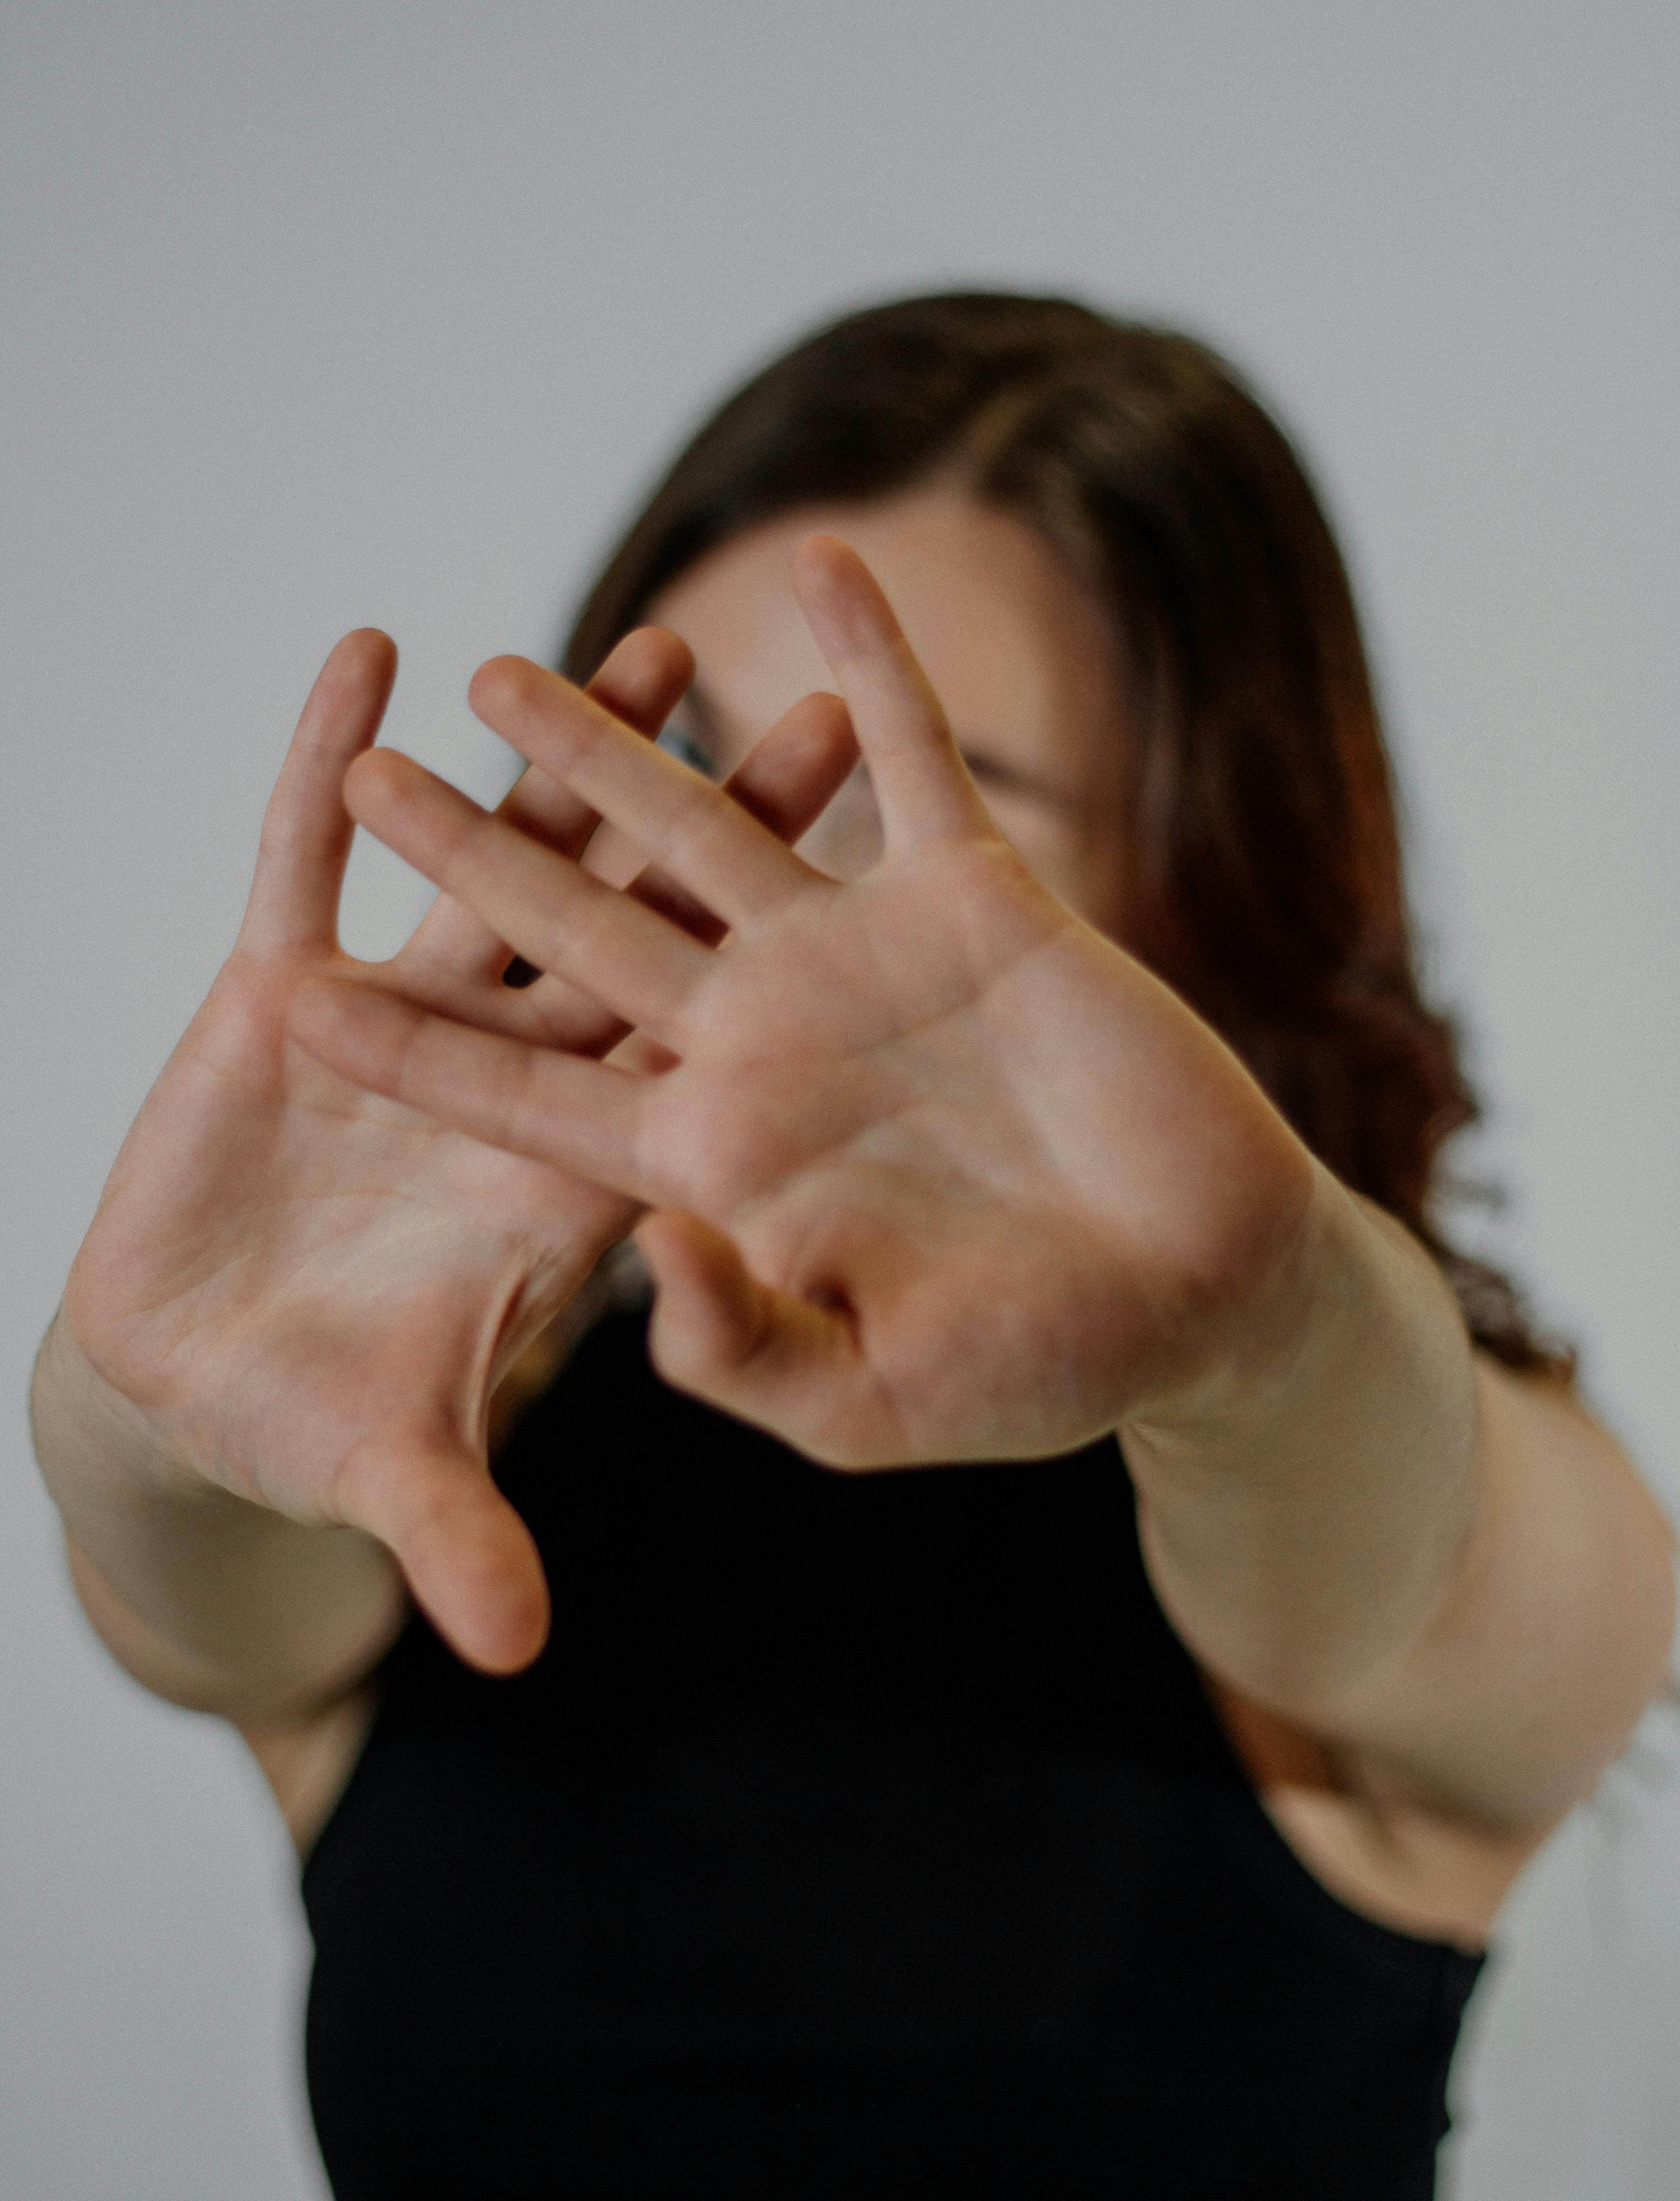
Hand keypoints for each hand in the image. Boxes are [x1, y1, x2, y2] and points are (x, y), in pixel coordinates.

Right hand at [62, 625, 855, 1668]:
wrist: (191, 1378)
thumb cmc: (311, 1418)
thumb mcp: (388, 1469)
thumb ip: (457, 1533)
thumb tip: (520, 1645)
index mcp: (562, 1169)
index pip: (695, 1054)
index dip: (779, 978)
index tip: (869, 945)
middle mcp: (505, 1077)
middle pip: (635, 931)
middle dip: (718, 830)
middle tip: (814, 715)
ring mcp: (394, 1018)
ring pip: (494, 864)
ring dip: (557, 761)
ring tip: (634, 653)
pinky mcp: (269, 994)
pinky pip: (301, 853)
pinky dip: (325, 760)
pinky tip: (366, 657)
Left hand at [291, 541, 1319, 1474]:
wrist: (1203, 1293)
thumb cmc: (1047, 1370)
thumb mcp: (875, 1403)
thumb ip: (743, 1353)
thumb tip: (640, 1265)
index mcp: (716, 1159)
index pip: (529, 1091)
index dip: (414, 1045)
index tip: (281, 994)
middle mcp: (764, 1042)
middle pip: (584, 928)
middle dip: (476, 852)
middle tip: (370, 770)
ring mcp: (863, 959)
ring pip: (711, 823)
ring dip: (617, 741)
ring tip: (508, 664)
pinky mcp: (979, 900)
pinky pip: (914, 755)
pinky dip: (869, 661)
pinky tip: (815, 563)